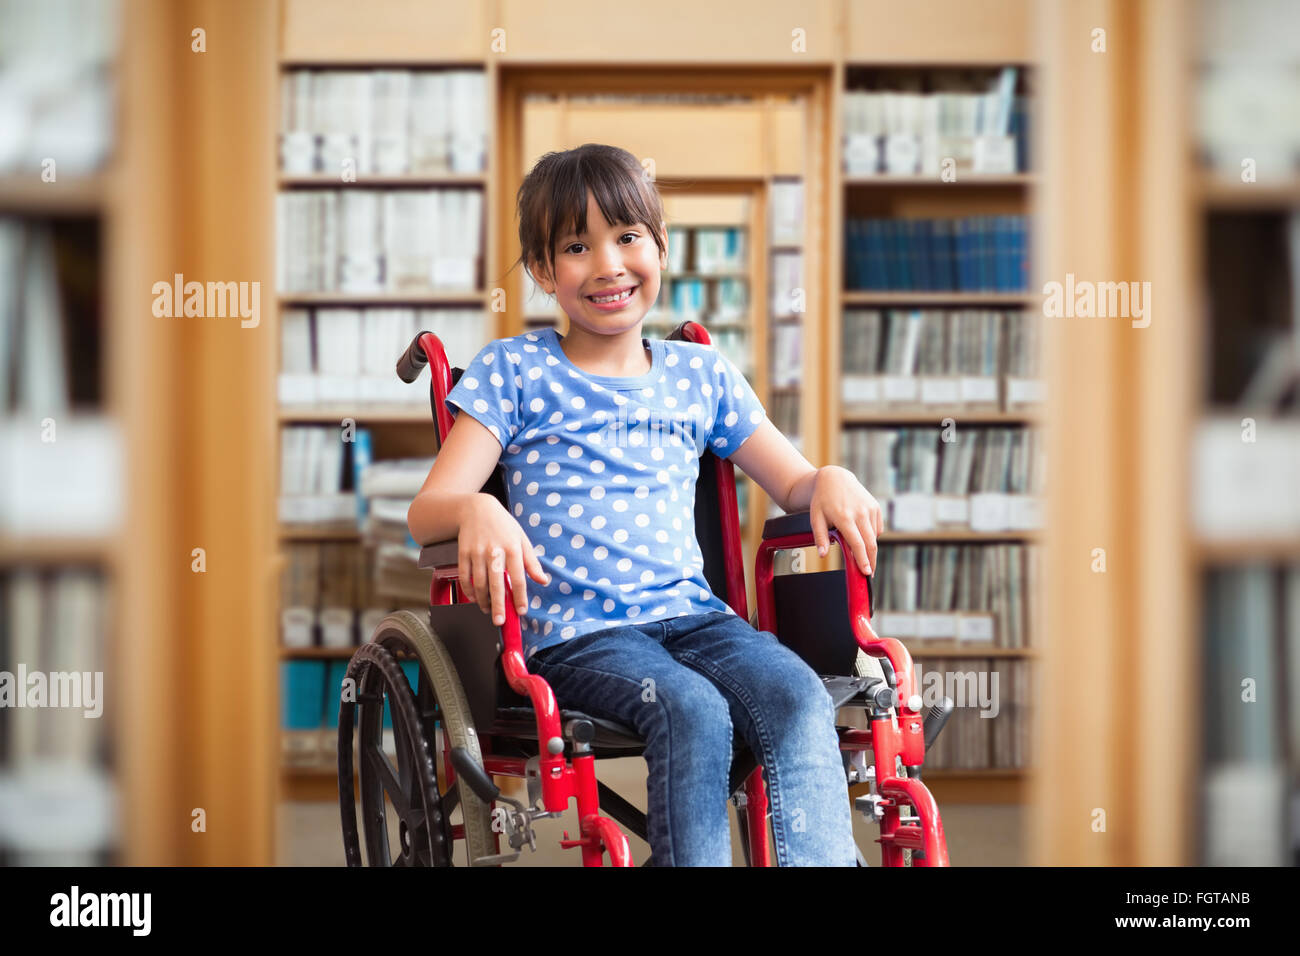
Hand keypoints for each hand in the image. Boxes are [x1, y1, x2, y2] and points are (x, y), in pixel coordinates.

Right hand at [457, 493, 550, 624]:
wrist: (476, 508)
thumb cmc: (502, 525)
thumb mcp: (521, 538)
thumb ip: (531, 562)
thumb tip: (543, 580)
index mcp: (512, 547)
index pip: (518, 577)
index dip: (520, 596)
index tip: (521, 610)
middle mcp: (494, 551)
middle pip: (496, 583)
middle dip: (498, 604)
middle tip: (499, 621)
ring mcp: (476, 552)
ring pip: (478, 583)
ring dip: (483, 600)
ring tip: (489, 611)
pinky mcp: (463, 553)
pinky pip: (465, 577)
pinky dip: (469, 591)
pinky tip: (475, 598)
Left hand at [808, 466, 882, 575]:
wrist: (834, 479)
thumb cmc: (822, 500)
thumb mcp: (816, 518)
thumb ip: (820, 537)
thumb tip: (822, 555)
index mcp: (844, 517)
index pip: (857, 543)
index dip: (863, 560)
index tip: (866, 572)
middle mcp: (860, 513)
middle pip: (870, 543)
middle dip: (871, 561)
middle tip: (869, 573)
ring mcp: (869, 509)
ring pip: (874, 537)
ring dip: (869, 548)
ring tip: (859, 550)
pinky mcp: (875, 507)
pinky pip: (877, 528)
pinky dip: (871, 535)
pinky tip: (861, 532)